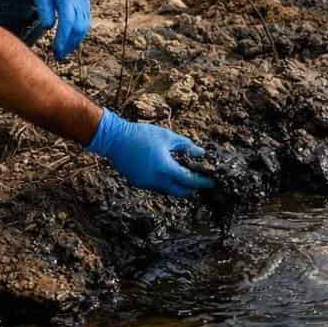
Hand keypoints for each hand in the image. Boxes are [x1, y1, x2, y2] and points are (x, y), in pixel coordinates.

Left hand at [33, 0, 90, 59]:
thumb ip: (44, 9)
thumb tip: (48, 26)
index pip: (68, 22)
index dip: (63, 37)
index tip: (56, 50)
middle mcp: (80, 2)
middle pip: (78, 28)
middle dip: (69, 44)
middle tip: (58, 56)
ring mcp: (84, 4)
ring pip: (84, 27)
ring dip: (74, 42)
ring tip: (63, 52)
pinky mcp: (85, 7)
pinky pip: (85, 24)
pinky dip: (78, 35)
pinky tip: (69, 42)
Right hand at [86, 110, 212, 196]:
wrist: (115, 139)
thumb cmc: (142, 135)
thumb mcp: (167, 137)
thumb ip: (185, 146)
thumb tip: (201, 153)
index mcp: (164, 167)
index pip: (188, 180)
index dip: (202, 182)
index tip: (212, 182)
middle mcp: (155, 179)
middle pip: (179, 191)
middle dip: (191, 189)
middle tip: (201, 182)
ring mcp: (145, 183)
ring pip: (167, 190)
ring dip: (178, 186)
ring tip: (187, 176)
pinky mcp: (138, 182)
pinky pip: (157, 187)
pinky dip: (166, 183)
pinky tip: (169, 174)